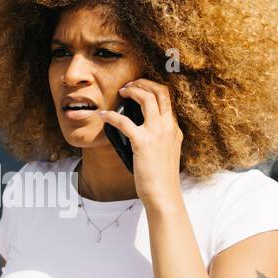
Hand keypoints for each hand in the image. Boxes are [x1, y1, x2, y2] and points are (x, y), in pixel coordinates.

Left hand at [98, 78, 183, 207]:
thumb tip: (142, 130)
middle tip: (129, 85)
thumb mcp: (167, 152)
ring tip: (121, 92)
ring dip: (132, 90)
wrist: (163, 194)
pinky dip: (111, 116)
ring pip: (147, 98)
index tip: (139, 88)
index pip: (167, 98)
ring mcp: (157, 133)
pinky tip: (103, 116)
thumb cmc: (161, 178)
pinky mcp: (143, 142)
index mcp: (174, 129)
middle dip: (143, 83)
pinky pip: (123, 121)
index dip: (152, 88)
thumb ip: (160, 138)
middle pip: (160, 91)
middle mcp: (168, 127)